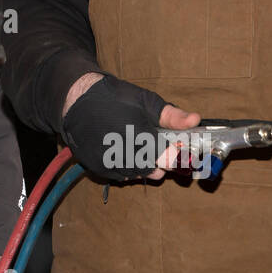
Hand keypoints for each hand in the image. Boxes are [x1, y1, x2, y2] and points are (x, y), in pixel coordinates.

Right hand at [60, 73, 198, 179]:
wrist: (75, 99)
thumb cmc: (113, 97)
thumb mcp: (145, 101)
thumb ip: (172, 115)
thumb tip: (196, 120)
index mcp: (138, 136)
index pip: (168, 160)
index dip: (176, 155)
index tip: (177, 146)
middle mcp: (122, 155)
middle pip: (154, 171)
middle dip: (160, 161)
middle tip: (156, 145)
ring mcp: (109, 164)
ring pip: (138, 175)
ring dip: (144, 165)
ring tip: (138, 145)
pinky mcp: (97, 169)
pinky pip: (121, 175)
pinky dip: (127, 167)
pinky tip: (124, 150)